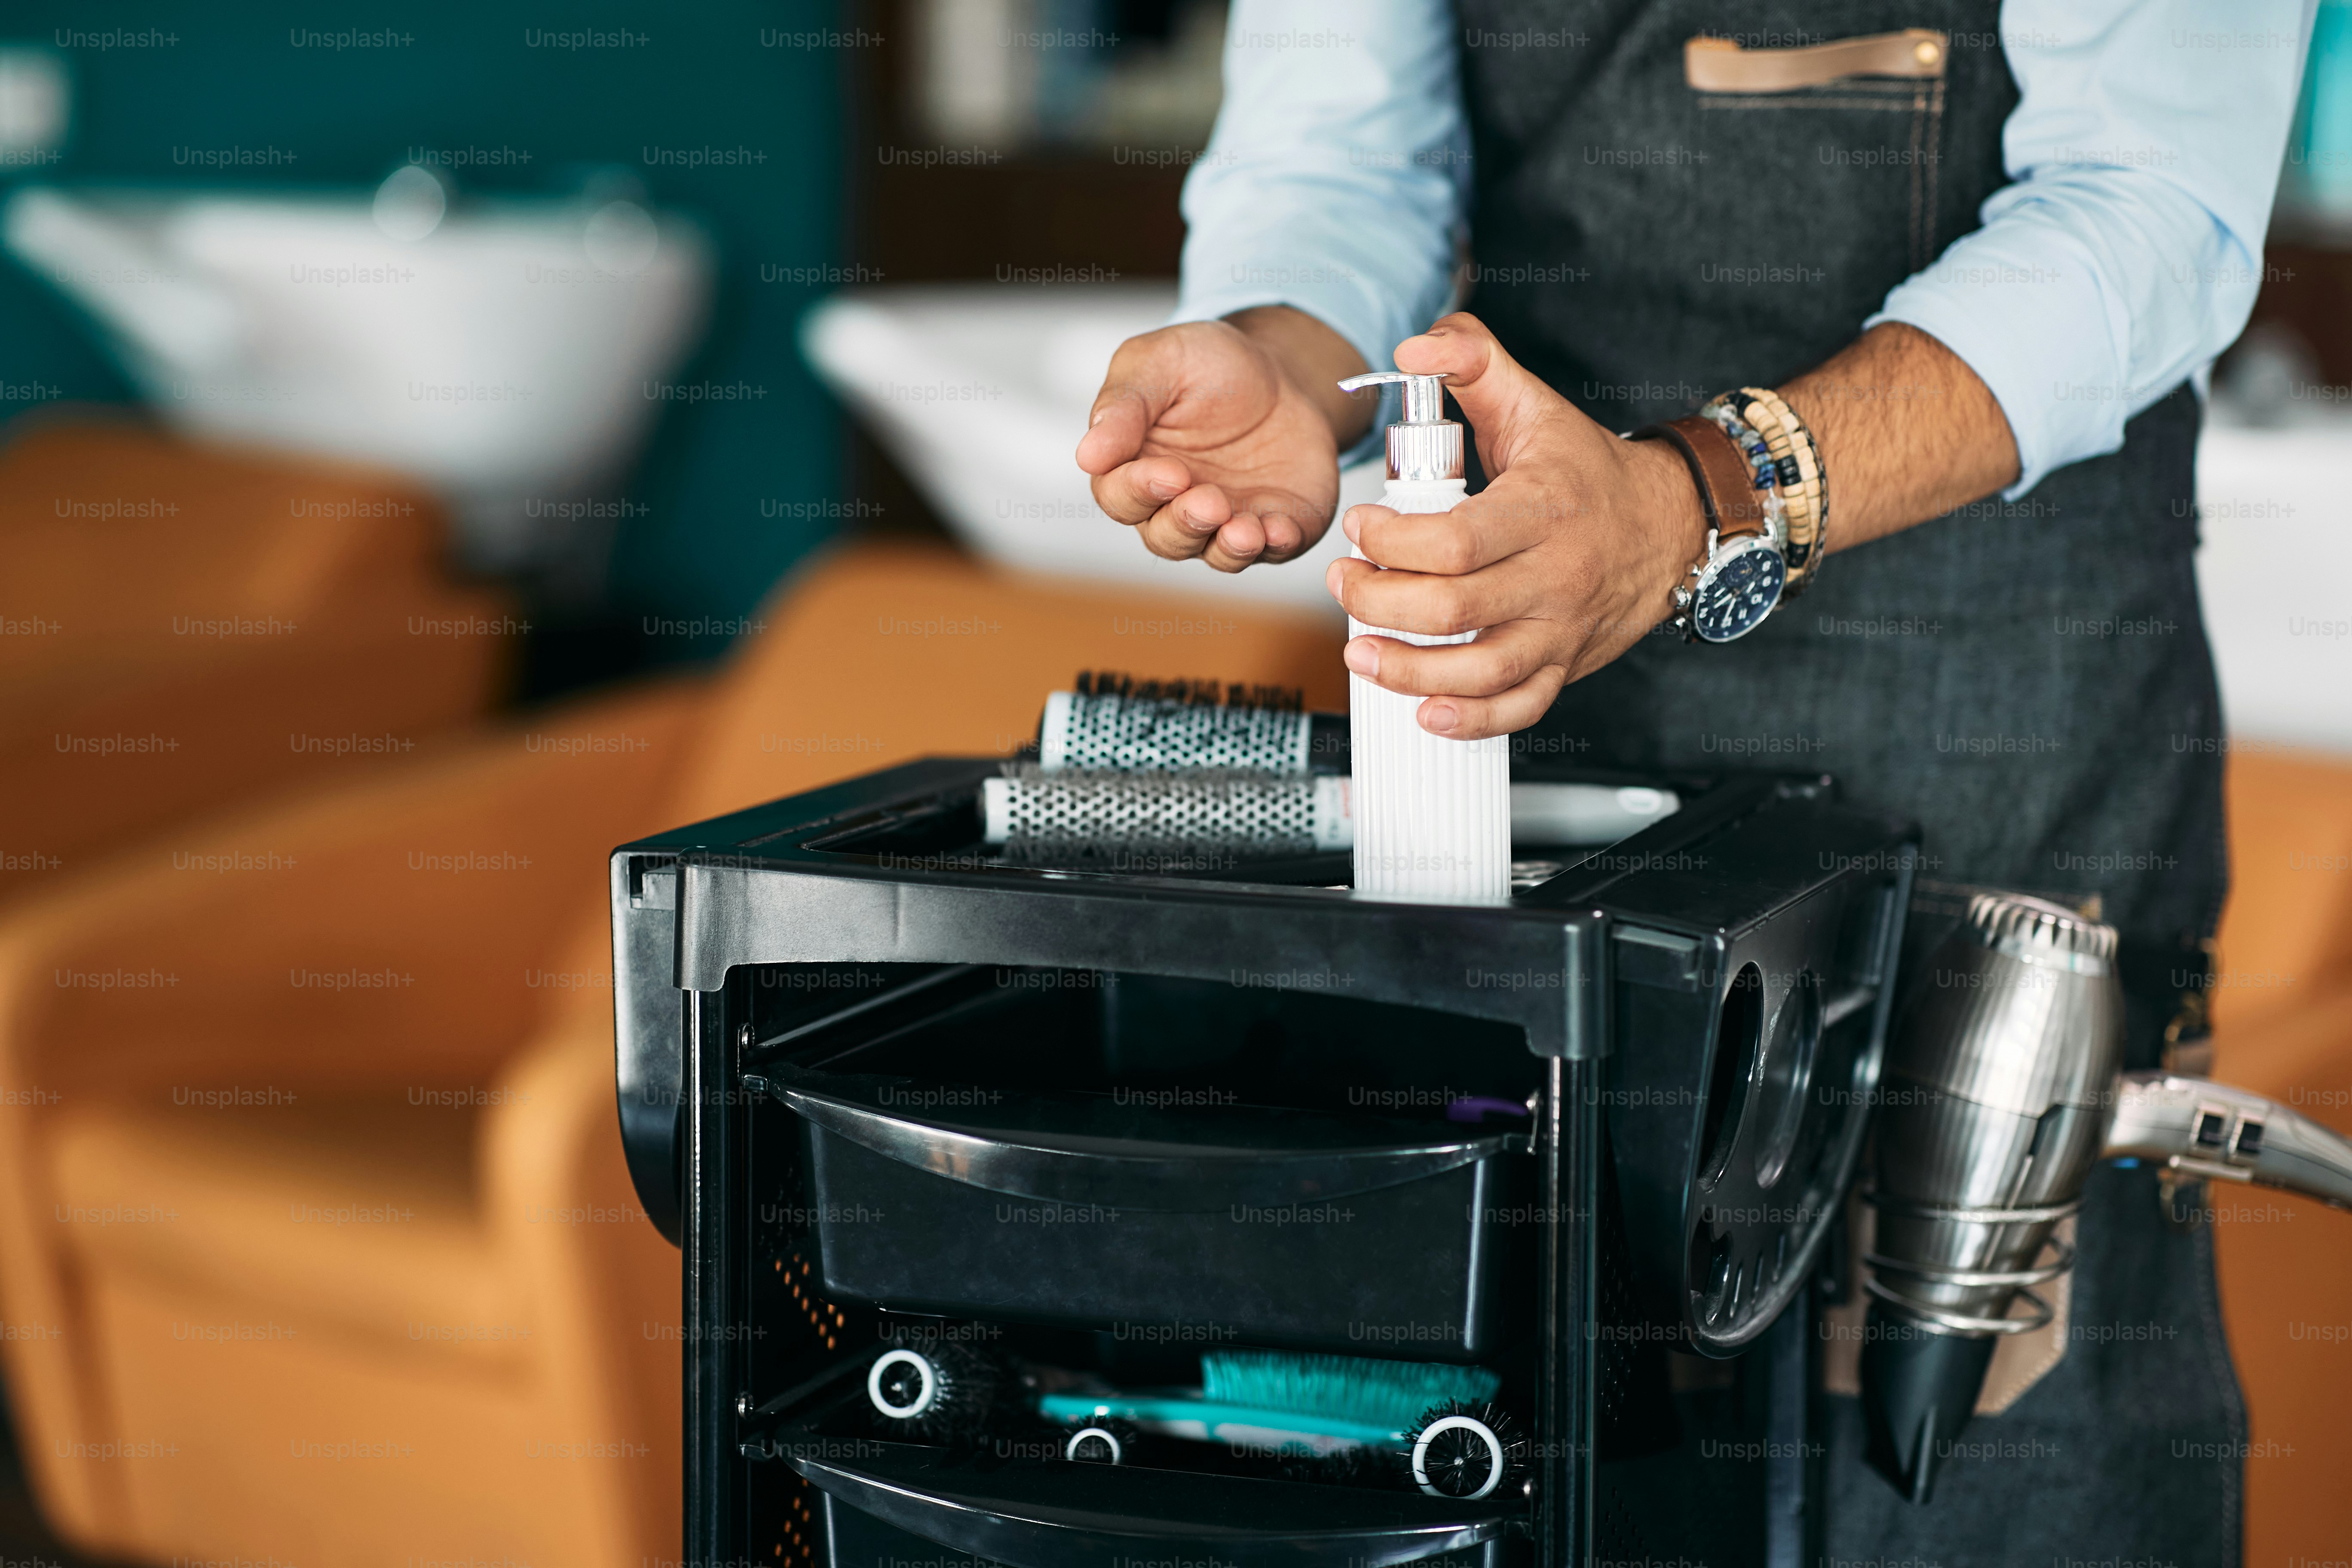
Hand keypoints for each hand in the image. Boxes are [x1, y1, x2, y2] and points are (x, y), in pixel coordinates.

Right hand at [1075, 309, 1368, 572]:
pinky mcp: (1277, 523)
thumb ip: (1124, 404)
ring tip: (1245, 530)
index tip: (1169, 473)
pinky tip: (1281, 531)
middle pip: (1164, 536)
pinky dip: (1278, 544)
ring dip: (1228, 547)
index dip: (1139, 491)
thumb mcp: (1160, 361)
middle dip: (1184, 524)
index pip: (1120, 497)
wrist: (1281, 369)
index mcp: (1135, 467)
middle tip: (1209, 502)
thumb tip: (1088, 455)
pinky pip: (1275, 549)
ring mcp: (1227, 521)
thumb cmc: (1208, 365)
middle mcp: (1175, 505)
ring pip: (1215, 553)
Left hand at [1325, 312, 1706, 739]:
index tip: (1359, 524)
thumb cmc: (1583, 468)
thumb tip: (1411, 350)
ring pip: (1480, 671)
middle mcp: (1554, 577)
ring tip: (1359, 651)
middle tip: (1344, 581)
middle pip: (1452, 610)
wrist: (1666, 525)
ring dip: (1407, 671)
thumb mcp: (1531, 401)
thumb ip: (1470, 359)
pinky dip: (1470, 720)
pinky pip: (1519, 708)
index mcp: (1541, 510)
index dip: (1392, 540)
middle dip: (1378, 601)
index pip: (1455, 541)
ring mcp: (1560, 628)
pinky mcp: (1564, 665)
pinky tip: (1424, 712)